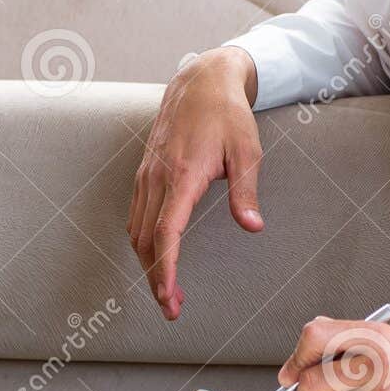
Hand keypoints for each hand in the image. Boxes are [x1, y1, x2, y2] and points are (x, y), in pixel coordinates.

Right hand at [129, 46, 261, 320]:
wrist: (200, 82)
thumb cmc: (228, 116)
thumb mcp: (248, 151)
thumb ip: (247, 191)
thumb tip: (252, 226)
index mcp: (183, 175)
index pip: (167, 233)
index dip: (165, 270)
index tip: (168, 298)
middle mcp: (157, 177)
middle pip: (146, 240)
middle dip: (155, 278)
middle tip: (172, 309)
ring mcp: (146, 175)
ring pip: (137, 230)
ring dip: (148, 264)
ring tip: (167, 291)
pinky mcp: (145, 173)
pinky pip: (136, 215)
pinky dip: (143, 242)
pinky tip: (156, 257)